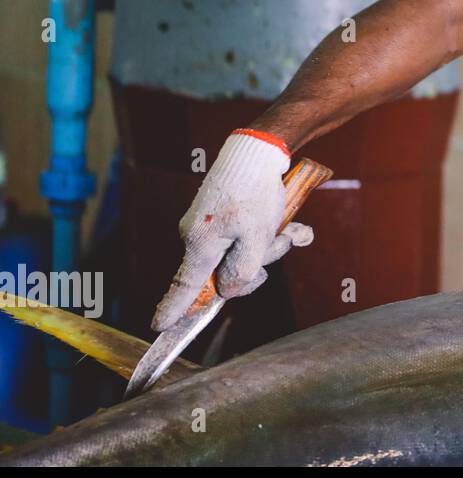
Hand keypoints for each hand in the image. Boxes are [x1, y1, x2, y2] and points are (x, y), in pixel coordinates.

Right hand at [151, 130, 313, 330]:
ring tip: (286, 227)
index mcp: (200, 244)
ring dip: (269, 245)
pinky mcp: (221, 216)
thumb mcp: (257, 238)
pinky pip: (245, 237)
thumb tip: (228, 291)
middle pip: (226, 273)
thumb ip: (242, 272)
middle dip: (258, 264)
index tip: (158, 327)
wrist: (257, 151)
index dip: (174, 309)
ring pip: (241, 253)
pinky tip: (288, 224)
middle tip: (281, 242)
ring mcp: (209, 226)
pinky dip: (267, 233)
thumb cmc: (255, 193)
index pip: (184, 286)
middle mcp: (197, 237)